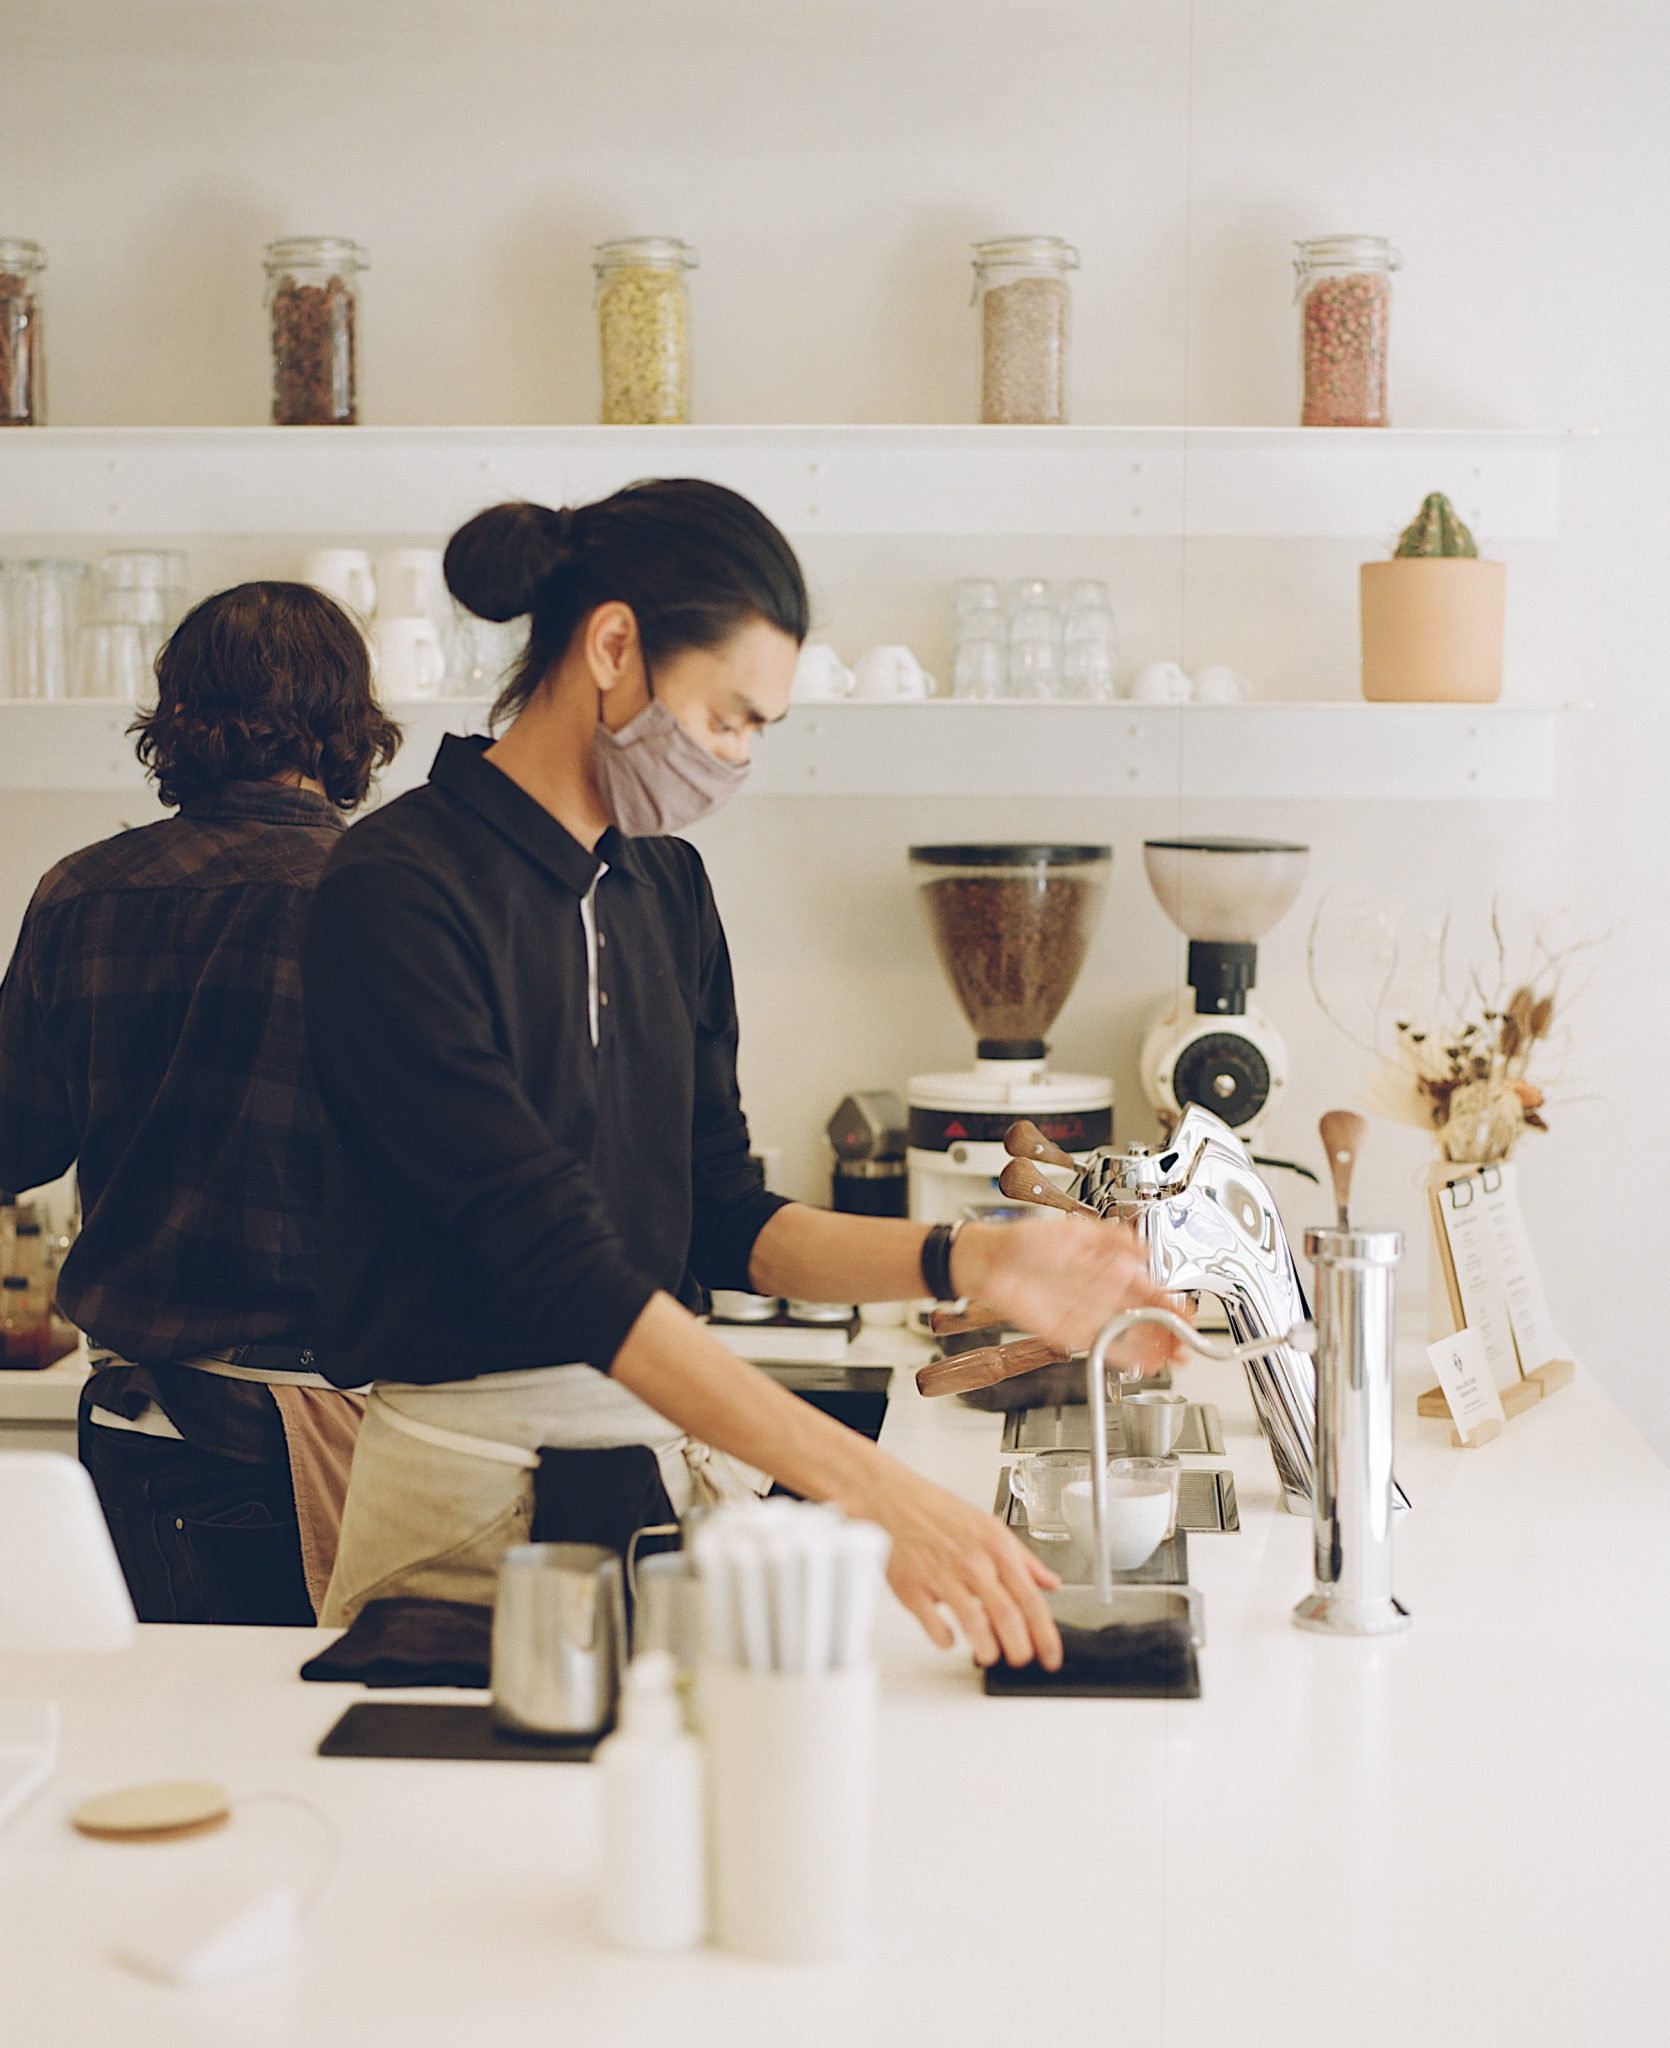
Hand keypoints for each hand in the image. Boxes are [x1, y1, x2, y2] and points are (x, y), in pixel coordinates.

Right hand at [862, 1463, 1062, 1669]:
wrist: (894, 1500)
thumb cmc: (941, 1513)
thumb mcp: (992, 1527)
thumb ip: (1025, 1559)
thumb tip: (1051, 1583)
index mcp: (997, 1548)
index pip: (1031, 1600)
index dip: (1046, 1636)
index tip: (1051, 1657)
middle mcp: (973, 1562)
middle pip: (1007, 1616)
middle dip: (1020, 1649)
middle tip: (1021, 1660)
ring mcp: (942, 1576)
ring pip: (974, 1624)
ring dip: (987, 1649)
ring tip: (989, 1654)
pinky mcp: (913, 1589)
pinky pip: (934, 1626)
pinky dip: (945, 1640)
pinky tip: (949, 1639)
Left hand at [954, 1215, 1188, 1371]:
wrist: (989, 1261)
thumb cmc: (1025, 1240)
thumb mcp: (1074, 1229)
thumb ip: (1109, 1238)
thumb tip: (1140, 1247)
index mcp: (1104, 1268)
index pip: (1145, 1288)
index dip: (1167, 1301)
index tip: (1186, 1312)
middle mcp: (1098, 1293)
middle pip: (1141, 1315)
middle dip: (1167, 1329)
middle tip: (1189, 1341)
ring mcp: (1085, 1315)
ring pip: (1127, 1334)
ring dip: (1153, 1346)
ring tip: (1176, 1355)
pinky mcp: (1067, 1333)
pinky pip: (1102, 1345)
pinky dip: (1124, 1354)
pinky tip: (1145, 1360)